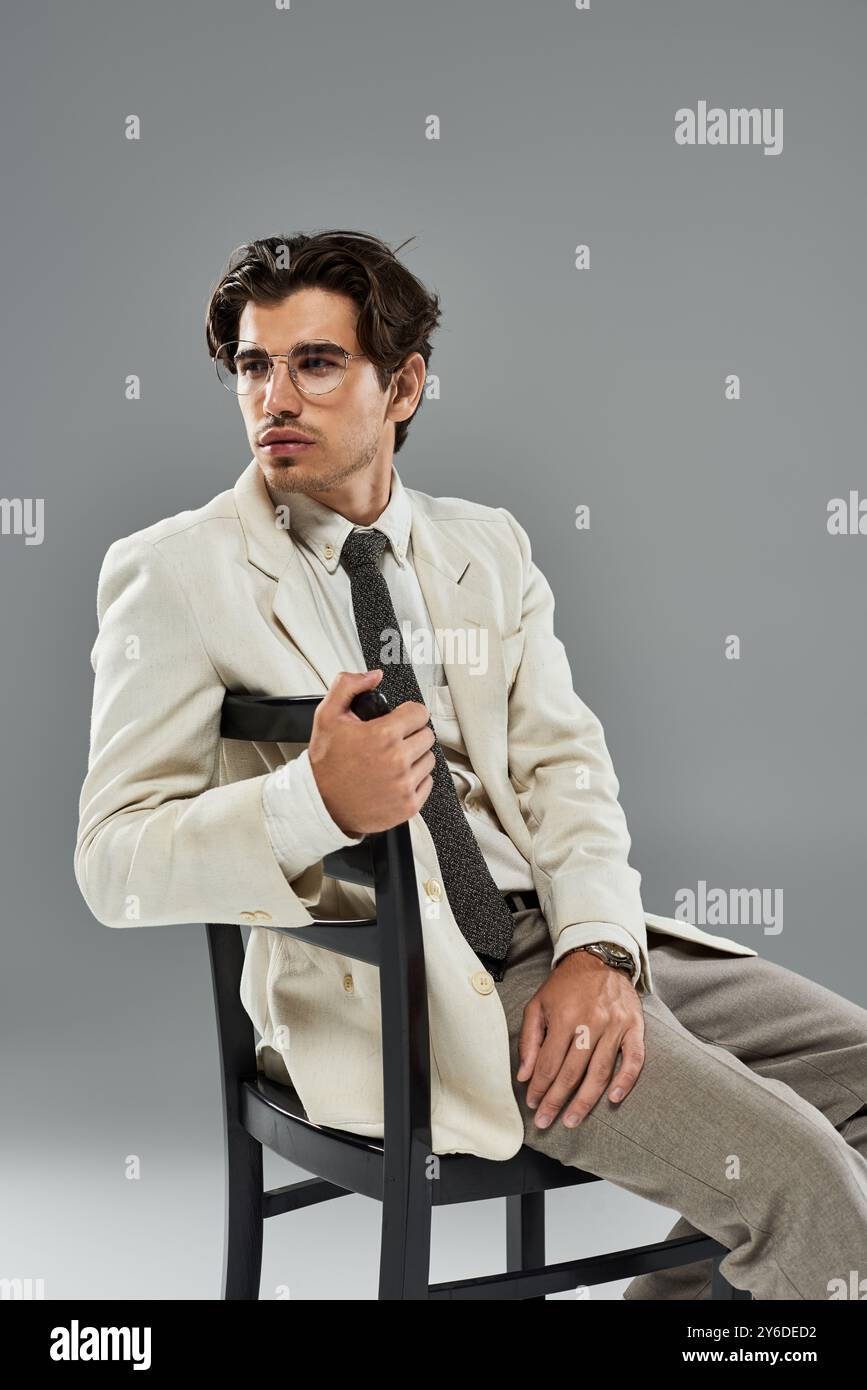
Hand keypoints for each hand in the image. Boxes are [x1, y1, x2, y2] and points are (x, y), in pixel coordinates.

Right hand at [308, 669, 436, 836]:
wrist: (319, 803)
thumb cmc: (325, 764)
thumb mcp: (327, 716)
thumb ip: (348, 686)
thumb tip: (373, 676)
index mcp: (383, 735)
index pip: (420, 712)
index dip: (407, 714)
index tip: (399, 720)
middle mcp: (397, 760)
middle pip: (427, 735)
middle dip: (411, 735)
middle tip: (391, 742)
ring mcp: (405, 785)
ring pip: (428, 760)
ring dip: (414, 758)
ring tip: (391, 761)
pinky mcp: (409, 805)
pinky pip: (427, 783)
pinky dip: (415, 780)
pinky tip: (394, 779)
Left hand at [517, 950, 645, 1129]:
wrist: (598, 958)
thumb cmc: (565, 985)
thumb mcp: (538, 1005)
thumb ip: (529, 1040)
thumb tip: (524, 1076)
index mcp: (565, 1018)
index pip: (548, 1063)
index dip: (539, 1088)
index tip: (532, 1105)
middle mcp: (591, 1023)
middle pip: (571, 1073)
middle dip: (556, 1101)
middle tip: (546, 1122)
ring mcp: (615, 1026)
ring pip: (599, 1072)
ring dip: (585, 1101)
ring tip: (572, 1120)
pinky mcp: (634, 1026)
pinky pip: (634, 1059)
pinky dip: (626, 1081)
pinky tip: (614, 1098)